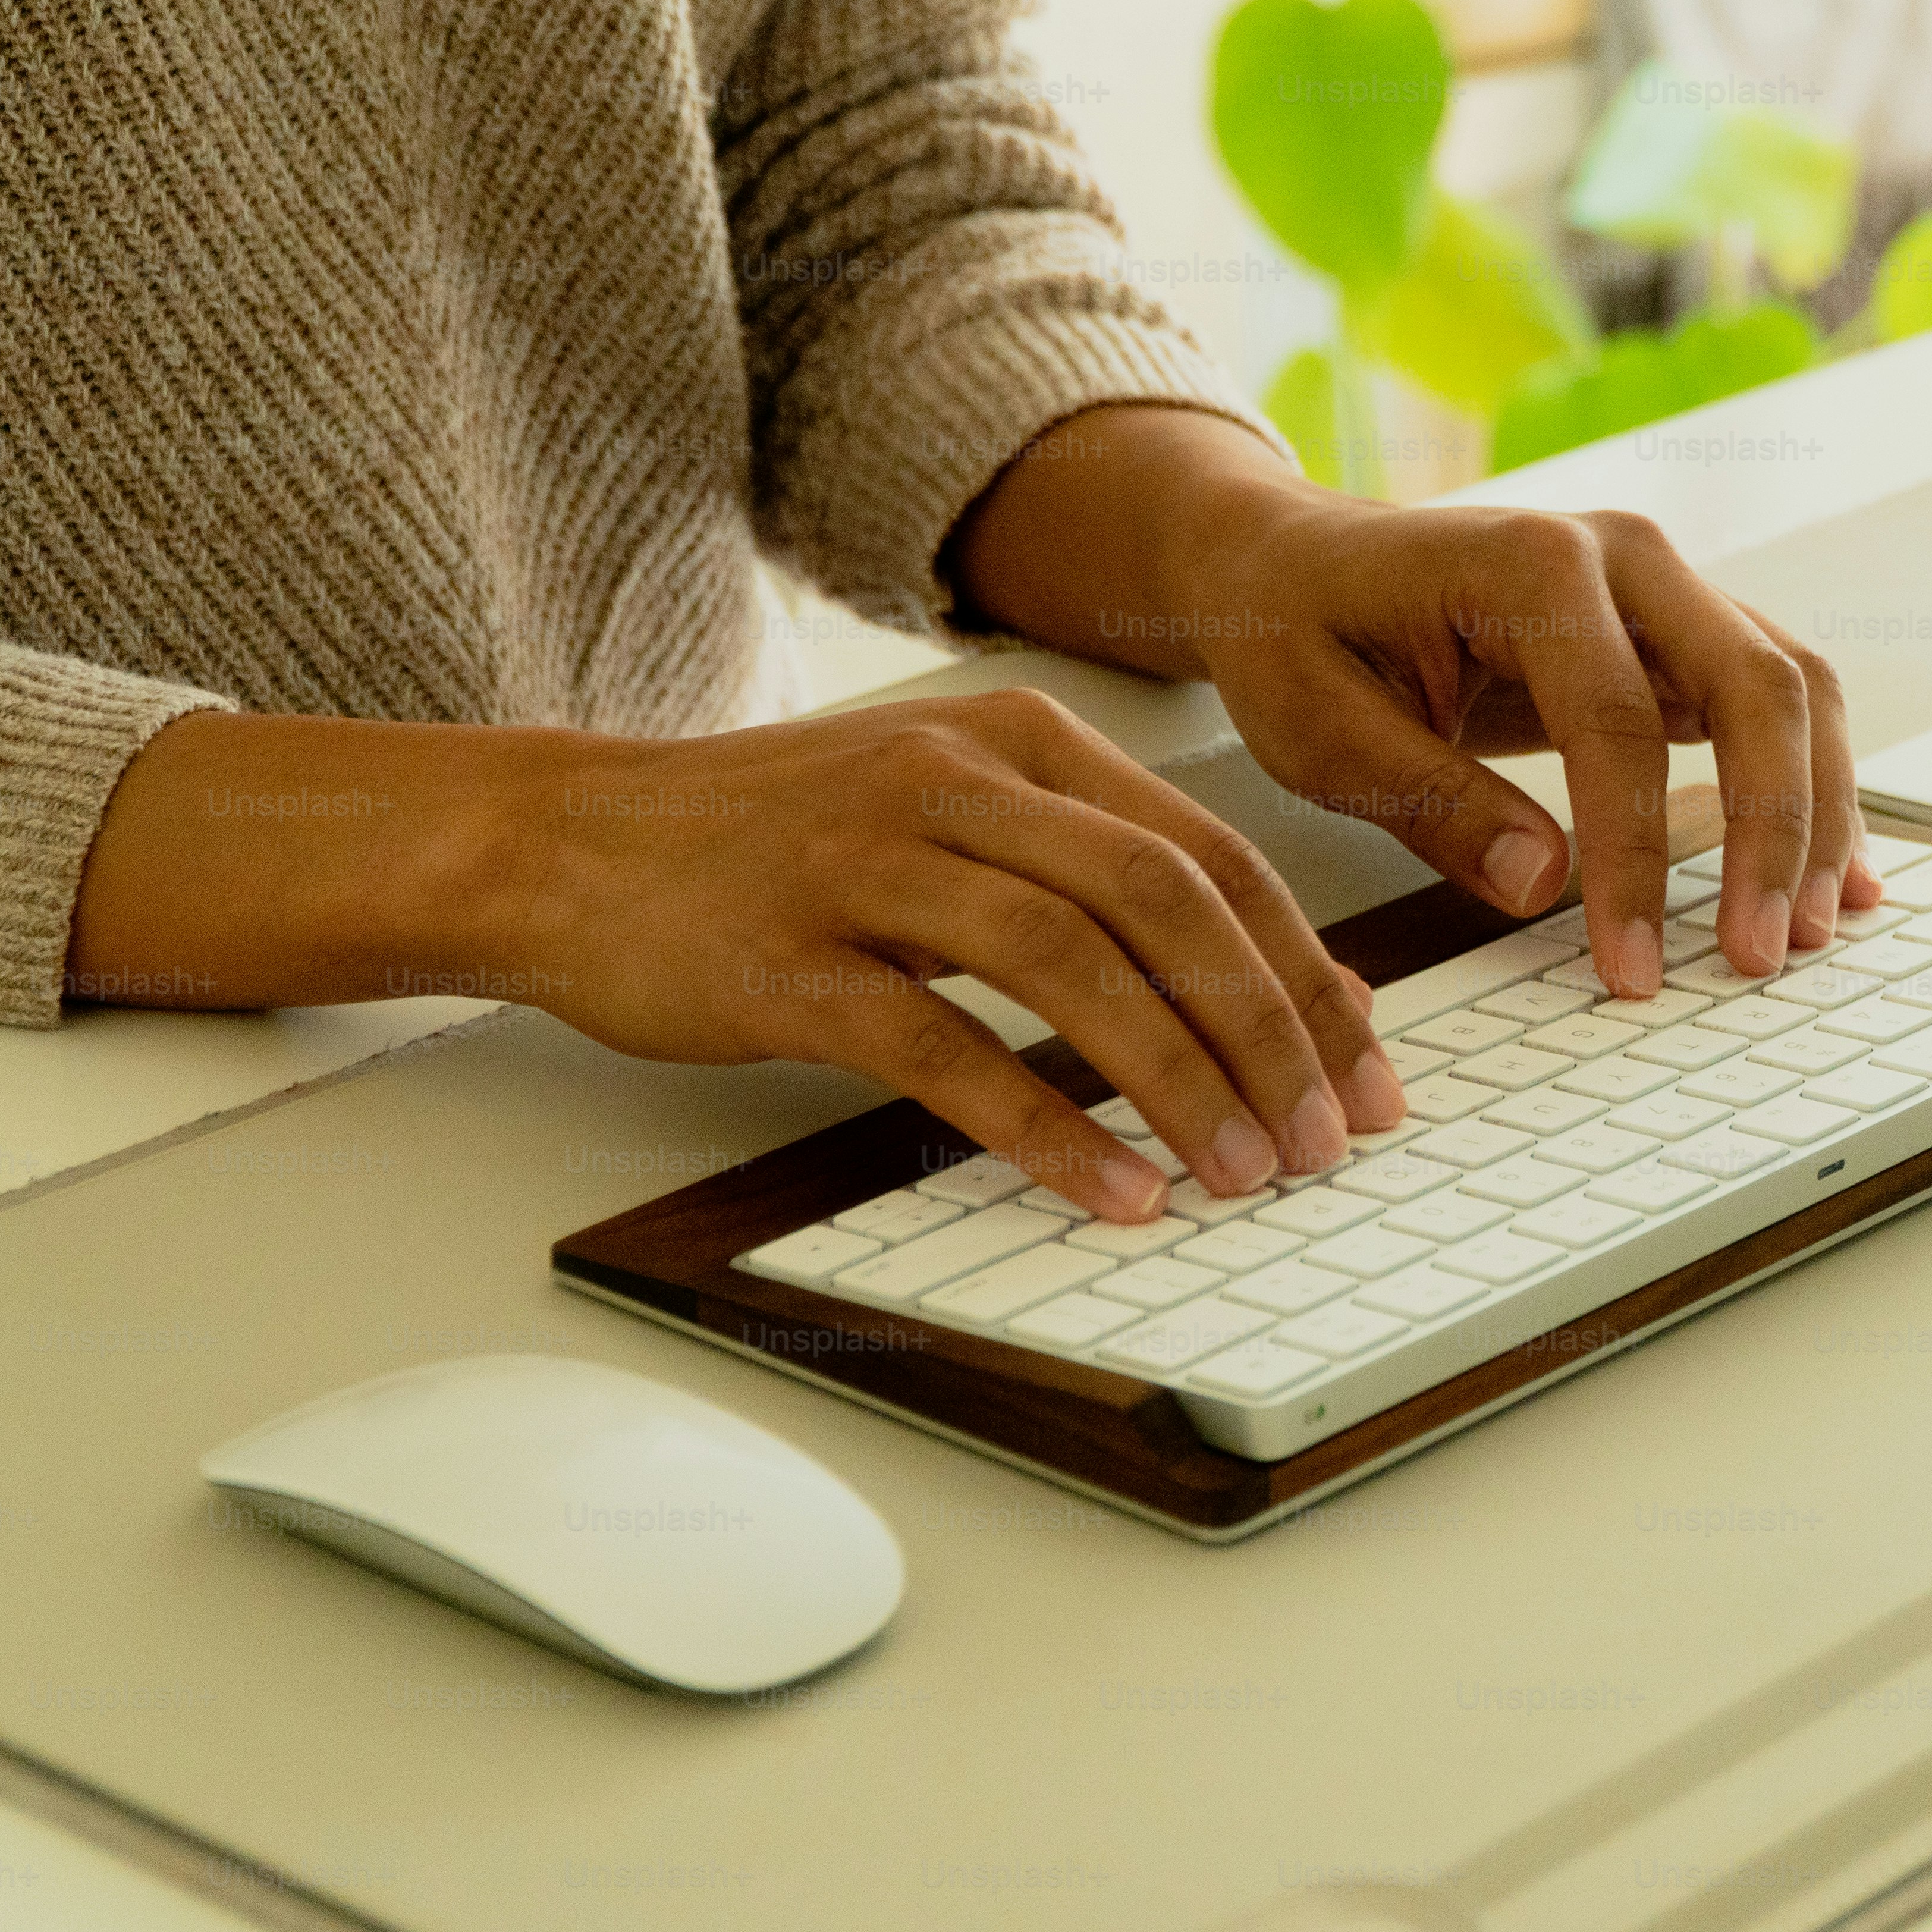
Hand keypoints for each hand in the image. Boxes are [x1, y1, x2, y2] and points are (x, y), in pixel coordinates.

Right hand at [68, 699, 1403, 1223]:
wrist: (564, 838)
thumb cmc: (776, 842)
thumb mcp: (947, 809)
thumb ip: (1088, 870)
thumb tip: (1249, 981)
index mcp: (1019, 739)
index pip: (1211, 856)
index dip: (1306, 971)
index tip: (1367, 1072)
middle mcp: (957, 781)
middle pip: (1165, 904)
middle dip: (1270, 1031)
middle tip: (1327, 1140)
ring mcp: (869, 864)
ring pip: (1072, 966)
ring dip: (1178, 1081)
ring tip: (1246, 1175)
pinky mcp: (792, 960)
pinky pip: (949, 1049)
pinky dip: (1047, 1128)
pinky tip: (1116, 1191)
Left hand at [952, 408, 1885, 1001]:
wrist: (1290, 564)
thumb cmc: (1295, 634)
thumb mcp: (1319, 729)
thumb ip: (1431, 802)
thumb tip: (1541, 885)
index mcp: (1529, 562)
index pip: (1618, 723)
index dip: (1635, 857)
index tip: (1632, 967)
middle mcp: (1622, 555)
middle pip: (1755, 685)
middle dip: (1773, 831)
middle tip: (1761, 957)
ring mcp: (1662, 586)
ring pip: (1793, 688)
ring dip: (1817, 811)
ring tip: (1811, 930)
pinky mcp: (1675, 631)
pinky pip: (1776, 701)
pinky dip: (1812, 785)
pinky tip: (1828, 874)